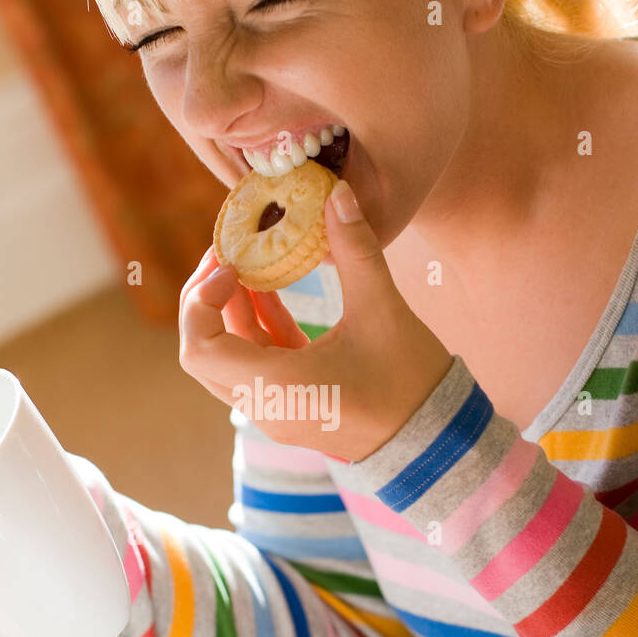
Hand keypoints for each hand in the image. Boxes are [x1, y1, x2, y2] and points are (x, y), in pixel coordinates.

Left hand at [178, 181, 453, 461]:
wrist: (437, 442)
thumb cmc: (411, 383)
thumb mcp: (383, 311)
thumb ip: (356, 250)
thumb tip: (338, 194)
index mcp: (278, 388)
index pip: (200, 349)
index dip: (201, 302)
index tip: (230, 265)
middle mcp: (266, 405)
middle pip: (204, 354)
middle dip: (206, 300)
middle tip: (225, 254)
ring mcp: (277, 410)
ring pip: (228, 358)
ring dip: (230, 311)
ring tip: (247, 262)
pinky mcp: (292, 405)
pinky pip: (256, 363)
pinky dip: (256, 327)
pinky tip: (268, 288)